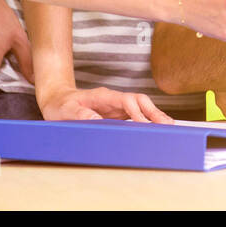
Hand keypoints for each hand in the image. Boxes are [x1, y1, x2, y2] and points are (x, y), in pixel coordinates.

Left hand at [37, 86, 173, 122]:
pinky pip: (136, 116)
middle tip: (168, 125)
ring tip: (168, 129)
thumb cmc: (61, 105)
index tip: (144, 125)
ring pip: (142, 108)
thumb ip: (81, 114)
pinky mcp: (117, 114)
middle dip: (155, 112)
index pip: (127, 101)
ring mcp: (117, 106)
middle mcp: (115, 100)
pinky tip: (154, 130)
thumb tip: (99, 121)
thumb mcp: (66, 110)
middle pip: (140, 101)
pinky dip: (147, 122)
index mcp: (104, 96)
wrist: (57, 100)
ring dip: (155, 116)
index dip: (137, 112)